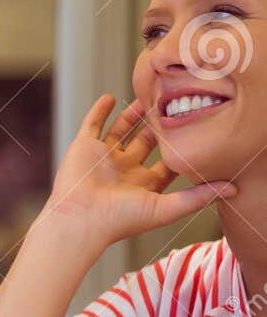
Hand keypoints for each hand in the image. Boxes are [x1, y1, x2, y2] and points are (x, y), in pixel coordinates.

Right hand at [40, 94, 234, 245]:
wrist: (81, 219)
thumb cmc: (120, 220)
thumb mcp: (166, 208)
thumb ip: (199, 196)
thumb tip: (235, 189)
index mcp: (143, 185)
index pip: (167, 162)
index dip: (180, 147)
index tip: (196, 129)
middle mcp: (124, 170)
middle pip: (145, 142)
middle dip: (158, 126)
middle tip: (173, 104)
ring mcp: (103, 158)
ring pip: (121, 131)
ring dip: (133, 115)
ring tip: (147, 96)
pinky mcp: (83, 148)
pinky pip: (92, 124)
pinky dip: (99, 110)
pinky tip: (109, 97)